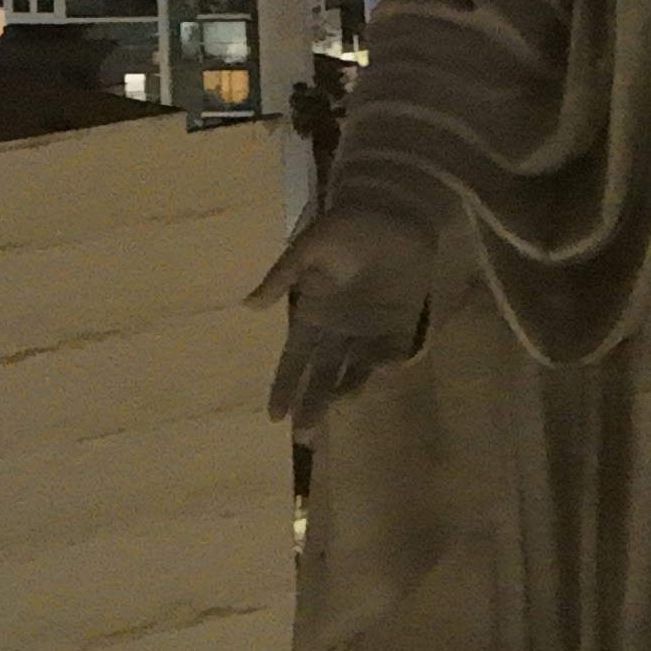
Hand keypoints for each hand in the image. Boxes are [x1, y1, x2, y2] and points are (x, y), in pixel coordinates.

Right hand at [261, 191, 447, 425]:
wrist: (396, 211)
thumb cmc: (348, 224)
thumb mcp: (310, 246)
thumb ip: (282, 276)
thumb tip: (248, 306)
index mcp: (313, 313)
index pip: (295, 359)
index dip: (284, 386)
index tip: (275, 417)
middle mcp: (339, 329)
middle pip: (321, 375)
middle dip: (312, 404)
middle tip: (305, 438)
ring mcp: (371, 330)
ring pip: (354, 372)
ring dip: (344, 394)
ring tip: (333, 415)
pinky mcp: (402, 325)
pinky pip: (392, 354)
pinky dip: (386, 366)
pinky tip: (378, 377)